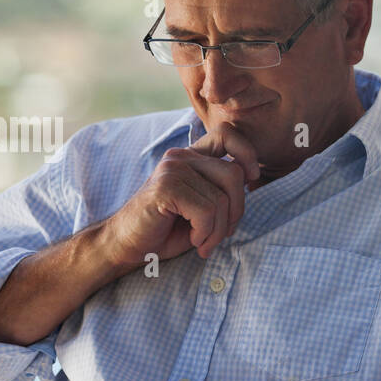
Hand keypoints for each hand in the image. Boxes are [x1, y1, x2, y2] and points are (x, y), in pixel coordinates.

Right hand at [104, 122, 260, 265]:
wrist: (128, 246)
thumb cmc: (166, 230)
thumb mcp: (201, 207)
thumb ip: (222, 189)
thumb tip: (252, 179)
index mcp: (191, 157)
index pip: (227, 134)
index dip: (247, 153)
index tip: (252, 178)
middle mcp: (181, 157)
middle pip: (234, 174)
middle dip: (236, 211)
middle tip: (219, 234)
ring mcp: (172, 169)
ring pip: (221, 199)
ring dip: (218, 230)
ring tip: (203, 241)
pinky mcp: (166, 188)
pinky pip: (206, 211)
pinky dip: (205, 233)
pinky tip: (193, 239)